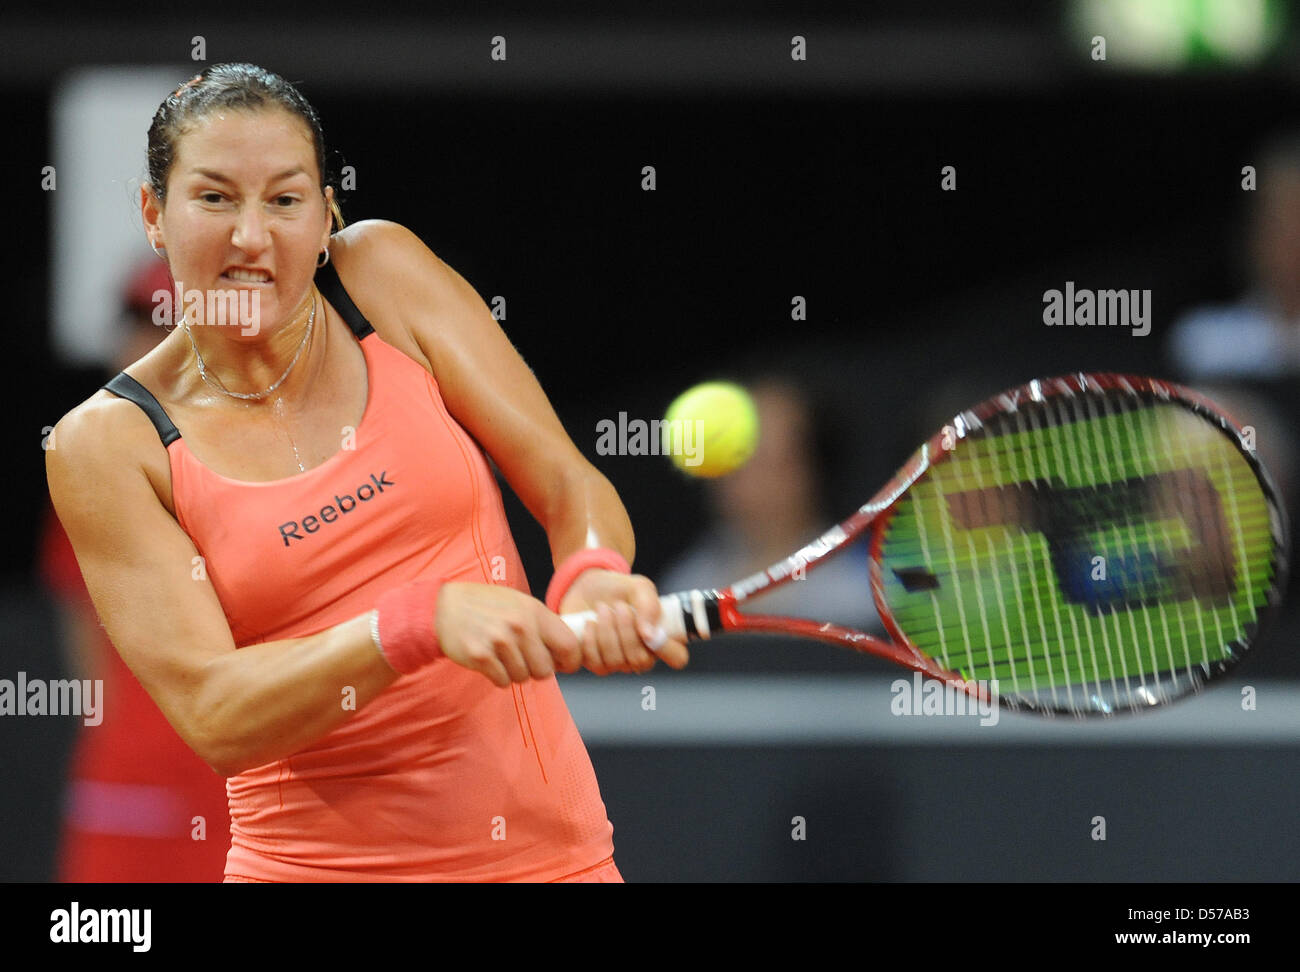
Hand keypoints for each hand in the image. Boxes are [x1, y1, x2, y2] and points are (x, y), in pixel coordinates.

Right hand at [435, 582, 581, 686]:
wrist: (444, 607)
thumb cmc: (486, 606)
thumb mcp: (520, 604)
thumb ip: (543, 624)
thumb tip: (569, 650)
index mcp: (534, 611)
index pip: (568, 645)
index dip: (570, 661)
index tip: (564, 665)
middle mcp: (519, 626)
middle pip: (545, 669)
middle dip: (536, 670)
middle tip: (523, 659)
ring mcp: (499, 642)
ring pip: (523, 677)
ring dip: (514, 672)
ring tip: (502, 655)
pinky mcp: (481, 657)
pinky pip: (503, 681)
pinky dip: (498, 677)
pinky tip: (490, 661)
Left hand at [559, 570, 689, 674]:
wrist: (587, 587)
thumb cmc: (619, 589)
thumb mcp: (639, 587)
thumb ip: (649, 606)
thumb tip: (649, 634)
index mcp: (662, 637)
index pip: (677, 657)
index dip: (666, 649)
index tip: (650, 631)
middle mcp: (644, 655)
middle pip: (641, 660)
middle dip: (627, 630)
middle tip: (619, 606)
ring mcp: (621, 663)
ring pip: (617, 661)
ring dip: (607, 631)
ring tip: (602, 609)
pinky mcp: (598, 664)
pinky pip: (597, 663)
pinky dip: (591, 639)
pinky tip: (590, 623)